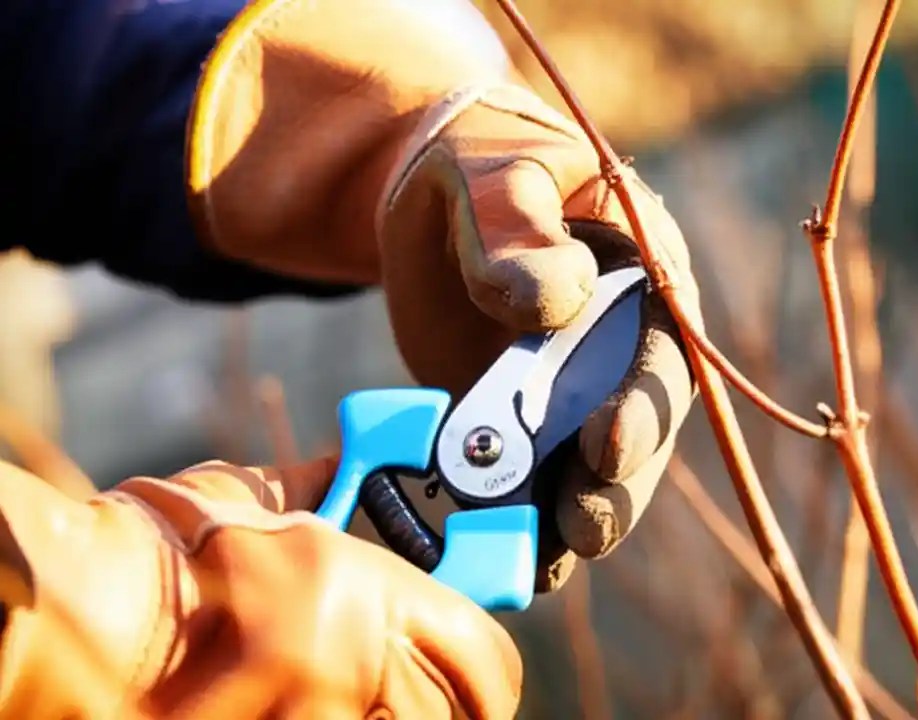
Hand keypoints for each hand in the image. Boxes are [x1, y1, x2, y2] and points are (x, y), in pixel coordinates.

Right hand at [0, 458, 521, 718]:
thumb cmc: (156, 549)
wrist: (76, 611)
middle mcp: (351, 670)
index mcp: (363, 596)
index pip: (486, 657)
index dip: (493, 672)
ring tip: (358, 695)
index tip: (485, 674)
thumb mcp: (249, 501)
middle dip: (450, 706)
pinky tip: (311, 706)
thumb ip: (313, 487)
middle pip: (455, 718)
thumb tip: (342, 463)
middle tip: (428, 692)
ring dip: (392, 717)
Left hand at [186, 0, 701, 589]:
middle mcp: (632, 338)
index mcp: (645, 266)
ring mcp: (589, 388)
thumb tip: (554, 298)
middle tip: (581, 519)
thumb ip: (516, 225)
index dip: (645, 400)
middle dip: (618, 477)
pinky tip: (512, 557)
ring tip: (549, 554)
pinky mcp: (542, 424)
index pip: (665, 341)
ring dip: (583, 513)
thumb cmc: (475, 169)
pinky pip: (547, 481)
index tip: (607, 444)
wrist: (438, 206)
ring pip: (606, 466)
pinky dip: (530, 521)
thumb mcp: (489, 175)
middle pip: (646, 420)